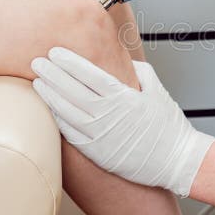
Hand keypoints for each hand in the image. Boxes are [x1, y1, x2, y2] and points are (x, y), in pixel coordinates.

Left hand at [31, 48, 214, 196]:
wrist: (178, 161)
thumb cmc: (170, 127)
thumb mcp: (159, 92)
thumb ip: (140, 72)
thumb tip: (123, 60)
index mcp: (123, 97)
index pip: (88, 74)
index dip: (69, 62)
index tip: (54, 52)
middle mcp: (108, 115)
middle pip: (72, 90)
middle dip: (53, 74)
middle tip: (37, 62)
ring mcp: (100, 135)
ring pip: (66, 111)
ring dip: (49, 96)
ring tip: (38, 82)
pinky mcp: (97, 153)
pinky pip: (70, 134)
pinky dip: (57, 120)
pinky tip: (49, 110)